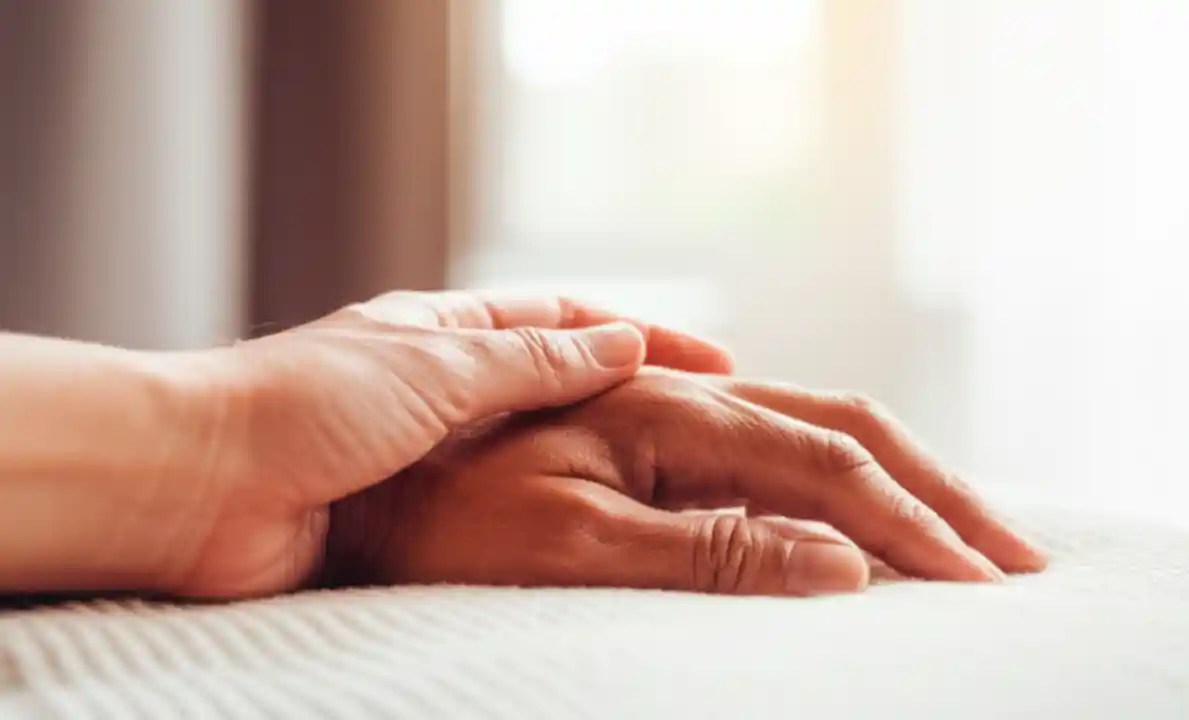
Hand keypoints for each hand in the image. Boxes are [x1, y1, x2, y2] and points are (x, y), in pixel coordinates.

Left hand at [148, 292, 732, 597]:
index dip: (644, 337)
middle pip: (559, 383)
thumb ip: (533, 360)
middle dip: (633, 397)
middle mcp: (439, 382)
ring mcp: (425, 448)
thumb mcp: (438, 365)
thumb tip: (623, 344)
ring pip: (534, 449)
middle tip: (712, 421)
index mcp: (445, 327)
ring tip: (669, 478)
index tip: (717, 360)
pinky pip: (496, 504)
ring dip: (598, 457)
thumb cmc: (300, 405)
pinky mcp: (406, 511)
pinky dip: (546, 507)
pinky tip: (589, 526)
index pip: (566, 320)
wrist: (201, 487)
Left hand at [327, 368, 1047, 595]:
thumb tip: (840, 560)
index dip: (912, 517)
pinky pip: (734, 484)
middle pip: (831, 432)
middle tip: (1017, 558)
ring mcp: (636, 432)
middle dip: (930, 494)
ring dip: (887, 493)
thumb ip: (698, 543)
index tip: (987, 578)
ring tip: (959, 537)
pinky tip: (840, 535)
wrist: (260, 467)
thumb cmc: (390, 471)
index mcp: (656, 403)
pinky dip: (809, 507)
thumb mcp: (554, 525)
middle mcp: (659, 403)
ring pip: (795, 445)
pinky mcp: (605, 471)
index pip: (823, 454)